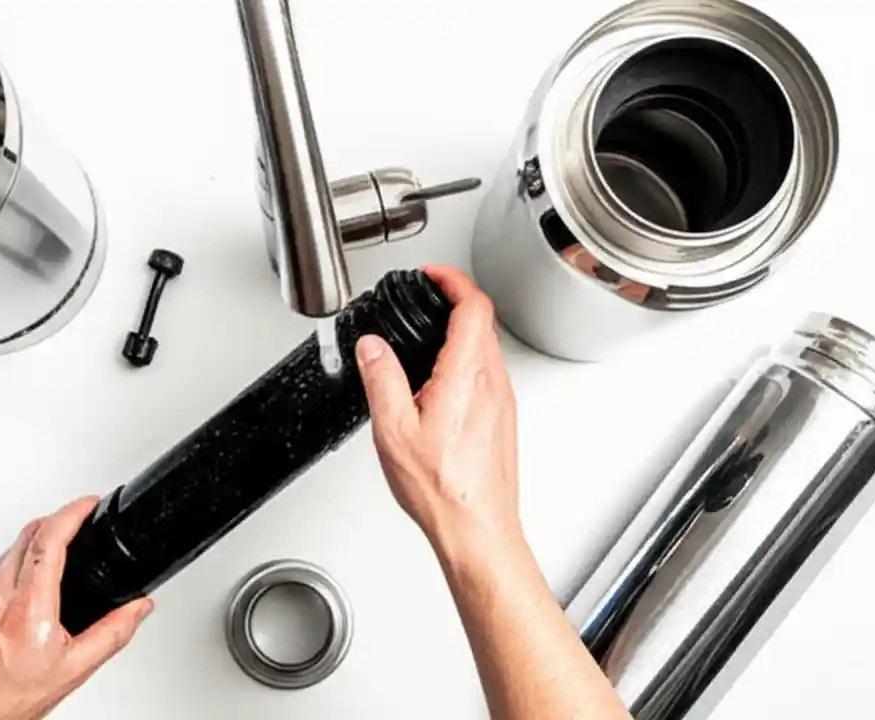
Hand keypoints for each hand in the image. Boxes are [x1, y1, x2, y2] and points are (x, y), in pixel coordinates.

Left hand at [0, 498, 153, 719]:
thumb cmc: (7, 701)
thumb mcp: (74, 669)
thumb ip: (113, 633)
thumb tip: (138, 608)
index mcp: (27, 608)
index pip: (49, 538)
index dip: (72, 512)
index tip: (86, 504)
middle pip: (26, 535)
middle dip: (54, 523)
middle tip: (73, 526)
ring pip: (4, 553)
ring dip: (28, 549)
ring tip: (45, 568)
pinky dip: (3, 574)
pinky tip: (12, 597)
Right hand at [355, 266, 520, 550]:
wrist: (476, 529)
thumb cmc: (442, 489)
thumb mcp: (393, 429)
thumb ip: (381, 378)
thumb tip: (372, 347)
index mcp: (467, 375)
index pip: (473, 305)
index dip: (453, 280)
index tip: (434, 275)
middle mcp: (493, 383)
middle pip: (483, 322)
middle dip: (455, 301)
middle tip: (429, 296)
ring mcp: (503, 402)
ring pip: (487, 348)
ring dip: (461, 331)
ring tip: (430, 333)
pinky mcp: (502, 420)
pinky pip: (487, 375)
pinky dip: (466, 360)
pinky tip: (440, 380)